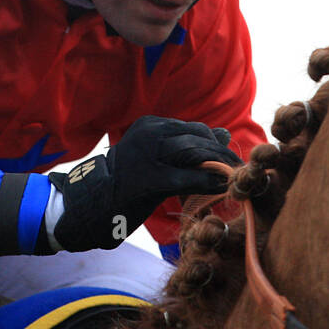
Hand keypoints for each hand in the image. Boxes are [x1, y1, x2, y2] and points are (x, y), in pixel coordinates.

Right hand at [41, 116, 240, 252]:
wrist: (90, 204)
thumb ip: (187, 145)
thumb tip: (224, 133)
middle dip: (222, 154)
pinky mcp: (151, 179)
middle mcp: (149, 133)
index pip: (193, 129)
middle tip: (239, 169)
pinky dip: (208, 182)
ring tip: (234, 178)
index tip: (230, 158)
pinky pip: (188, 177)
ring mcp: (149, 155)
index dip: (215, 143)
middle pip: (197, 139)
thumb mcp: (156, 156)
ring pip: (195, 155)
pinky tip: (221, 188)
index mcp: (150, 125)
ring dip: (219, 167)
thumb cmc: (126, 182)